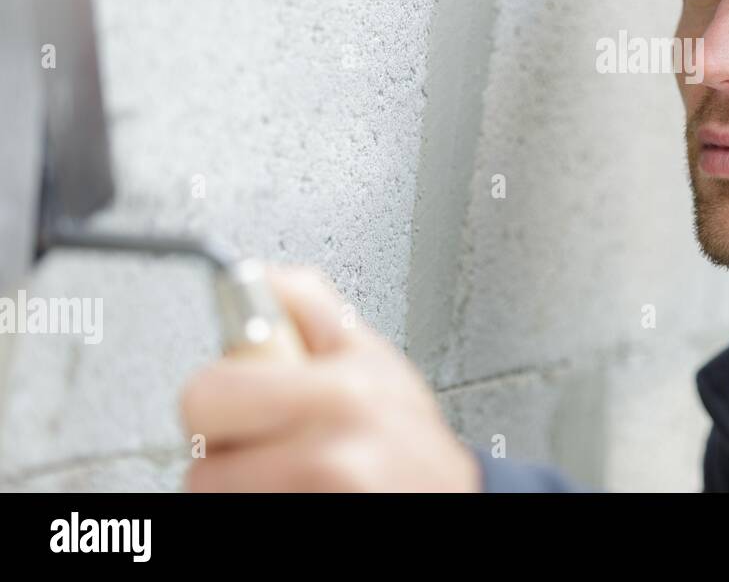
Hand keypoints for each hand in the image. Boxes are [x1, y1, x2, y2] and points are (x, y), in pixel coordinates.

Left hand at [180, 264, 481, 491]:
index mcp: (339, 393)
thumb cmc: (404, 433)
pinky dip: (258, 507)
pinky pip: (241, 520)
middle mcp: (331, 456)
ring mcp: (321, 499)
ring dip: (242, 489)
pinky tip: (298, 493)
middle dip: (227, 455)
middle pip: (200, 468)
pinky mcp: (306, 535)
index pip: (206, 396)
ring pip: (216, 499)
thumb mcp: (371, 356)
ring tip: (291, 473)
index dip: (220, 399)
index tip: (250, 399)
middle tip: (269, 446)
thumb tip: (252, 274)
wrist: (446, 497)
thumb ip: (308, 308)